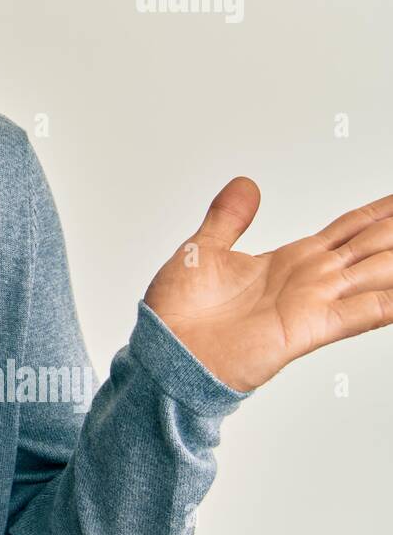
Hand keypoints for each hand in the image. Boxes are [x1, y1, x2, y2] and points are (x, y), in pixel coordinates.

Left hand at [144, 177, 392, 392]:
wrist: (165, 350)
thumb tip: (245, 184)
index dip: (380, 212)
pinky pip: (366, 312)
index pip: (349, 229)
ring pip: (380, 272)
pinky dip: (392, 301)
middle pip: (374, 245)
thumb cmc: (179, 312)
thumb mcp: (203, 249)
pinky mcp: (311, 329)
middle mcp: (311, 279)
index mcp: (290, 259)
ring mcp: (315, 302)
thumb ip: (229, 217)